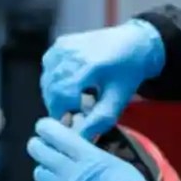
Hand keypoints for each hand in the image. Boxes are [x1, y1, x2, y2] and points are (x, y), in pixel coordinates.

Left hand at [27, 118, 145, 180]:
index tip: (46, 128)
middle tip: (46, 147)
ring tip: (55, 172)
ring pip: (38, 172)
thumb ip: (88, 151)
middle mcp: (67, 170)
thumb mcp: (110, 160)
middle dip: (39, 145)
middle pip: (37, 150)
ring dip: (45, 169)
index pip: (53, 133)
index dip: (45, 127)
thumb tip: (72, 145)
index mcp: (84, 155)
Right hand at [40, 20, 164, 139]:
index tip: (72, 120)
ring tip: (75, 98)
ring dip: (56, 95)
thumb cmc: (128, 73)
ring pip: (47, 80)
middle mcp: (73, 52)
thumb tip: (81, 137)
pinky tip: (70, 84)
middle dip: (59, 106)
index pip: (60, 95)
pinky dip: (54, 80)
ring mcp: (65, 46)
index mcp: (90, 66)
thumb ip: (100, 120)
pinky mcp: (61, 43)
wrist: (133, 43)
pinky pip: (48, 69)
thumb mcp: (118, 99)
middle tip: (75, 111)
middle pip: (51, 89)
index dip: (62, 113)